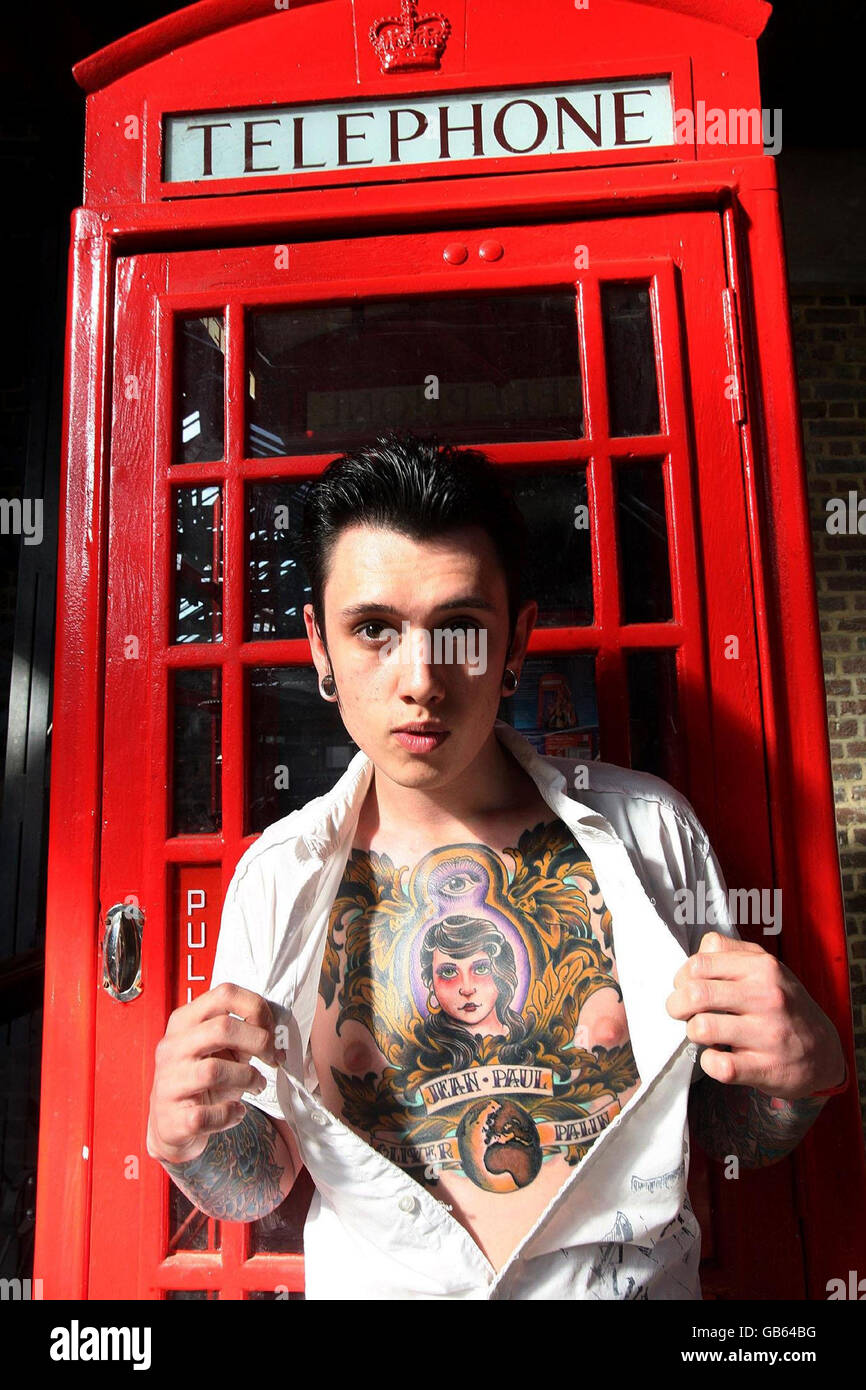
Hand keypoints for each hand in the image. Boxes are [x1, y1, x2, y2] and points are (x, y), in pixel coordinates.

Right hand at [146, 982, 286, 1164]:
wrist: (171, 1124)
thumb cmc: (201, 1080)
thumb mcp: (219, 1050)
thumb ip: (242, 1035)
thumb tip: (276, 1032)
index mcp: (184, 1022)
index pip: (224, 994)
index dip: (256, 1008)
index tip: (272, 1029)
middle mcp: (172, 1048)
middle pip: (222, 1028)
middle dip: (259, 1042)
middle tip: (272, 1058)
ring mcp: (168, 1083)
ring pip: (215, 1071)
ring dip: (248, 1078)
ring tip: (257, 1085)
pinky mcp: (173, 1118)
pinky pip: (209, 1114)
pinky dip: (231, 1113)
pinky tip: (236, 1111)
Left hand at [666, 932, 845, 1100]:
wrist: (823, 1051)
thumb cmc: (785, 1006)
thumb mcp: (767, 967)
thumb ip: (730, 952)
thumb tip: (697, 952)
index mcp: (762, 968)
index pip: (699, 964)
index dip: (681, 978)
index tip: (684, 988)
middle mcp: (767, 997)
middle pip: (695, 994)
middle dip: (676, 1005)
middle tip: (680, 1012)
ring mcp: (767, 1034)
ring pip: (701, 1028)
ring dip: (692, 1033)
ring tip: (702, 1033)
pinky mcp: (765, 1067)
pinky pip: (718, 1065)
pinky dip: (708, 1062)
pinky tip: (716, 1056)